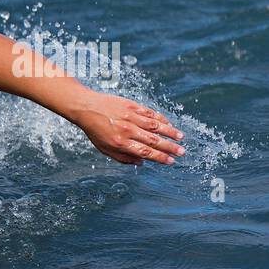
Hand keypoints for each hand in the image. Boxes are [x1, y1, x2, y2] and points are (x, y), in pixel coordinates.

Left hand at [69, 91, 185, 164]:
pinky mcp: (132, 106)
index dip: (160, 157)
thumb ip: (123, 157)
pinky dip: (161, 119)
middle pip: (154, 141)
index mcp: (121, 143)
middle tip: (182, 152)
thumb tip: (141, 163)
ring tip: (181, 138)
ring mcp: (131, 117)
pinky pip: (150, 114)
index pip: (145, 152)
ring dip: (170, 133)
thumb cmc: (95, 130)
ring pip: (155, 126)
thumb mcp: (104, 148)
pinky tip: (169, 124)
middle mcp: (128, 130)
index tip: (171, 161)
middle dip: (170, 147)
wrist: (86, 108)